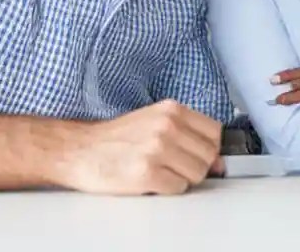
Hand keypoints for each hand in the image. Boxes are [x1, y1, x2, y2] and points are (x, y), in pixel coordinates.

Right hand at [54, 100, 224, 194]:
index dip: (208, 148)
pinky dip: (168, 189)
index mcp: (172, 110)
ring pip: (197, 174)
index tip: (197, 155)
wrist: (79, 151)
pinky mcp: (146, 173)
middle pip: (209, 155)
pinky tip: (151, 181)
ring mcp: (157, 149)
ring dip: (182, 179)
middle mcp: (167, 126)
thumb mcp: (155, 123)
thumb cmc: (116, 139)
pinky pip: (178, 188)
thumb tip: (219, 162)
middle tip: (174, 166)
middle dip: (196, 166)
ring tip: (161, 172)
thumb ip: (188, 135)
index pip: (214, 132)